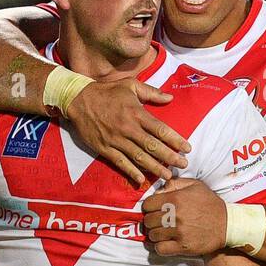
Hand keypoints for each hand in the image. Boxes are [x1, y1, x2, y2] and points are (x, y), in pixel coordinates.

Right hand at [64, 78, 186, 184]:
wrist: (78, 100)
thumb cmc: (107, 91)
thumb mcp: (130, 85)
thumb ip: (152, 92)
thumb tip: (171, 98)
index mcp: (137, 113)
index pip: (160, 129)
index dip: (175, 140)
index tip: (187, 148)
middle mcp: (128, 128)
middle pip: (153, 146)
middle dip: (170, 157)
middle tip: (183, 165)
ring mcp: (116, 140)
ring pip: (139, 157)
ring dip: (154, 168)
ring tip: (167, 175)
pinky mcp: (104, 148)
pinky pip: (120, 162)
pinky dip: (131, 172)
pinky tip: (141, 180)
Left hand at [141, 177, 225, 256]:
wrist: (228, 225)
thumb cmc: (210, 204)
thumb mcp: (195, 186)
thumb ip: (175, 184)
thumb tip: (159, 188)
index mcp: (175, 199)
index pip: (147, 205)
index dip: (149, 207)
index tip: (154, 210)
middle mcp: (175, 216)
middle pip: (148, 221)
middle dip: (152, 221)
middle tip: (159, 222)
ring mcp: (178, 232)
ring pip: (152, 235)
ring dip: (156, 234)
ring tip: (164, 232)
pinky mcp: (183, 246)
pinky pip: (160, 249)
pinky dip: (161, 247)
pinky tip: (167, 242)